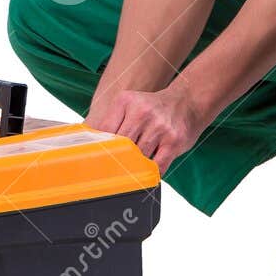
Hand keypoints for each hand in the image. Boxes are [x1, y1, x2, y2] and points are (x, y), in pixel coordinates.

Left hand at [89, 80, 206, 173]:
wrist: (187, 101)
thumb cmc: (153, 109)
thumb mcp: (130, 105)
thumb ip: (112, 122)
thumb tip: (89, 144)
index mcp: (125, 101)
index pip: (105, 131)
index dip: (100, 148)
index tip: (95, 161)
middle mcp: (142, 111)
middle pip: (121, 146)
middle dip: (117, 159)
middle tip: (110, 172)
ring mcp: (159, 126)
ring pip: (138, 157)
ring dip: (134, 166)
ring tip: (130, 171)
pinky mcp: (174, 140)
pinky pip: (157, 165)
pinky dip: (150, 173)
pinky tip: (146, 174)